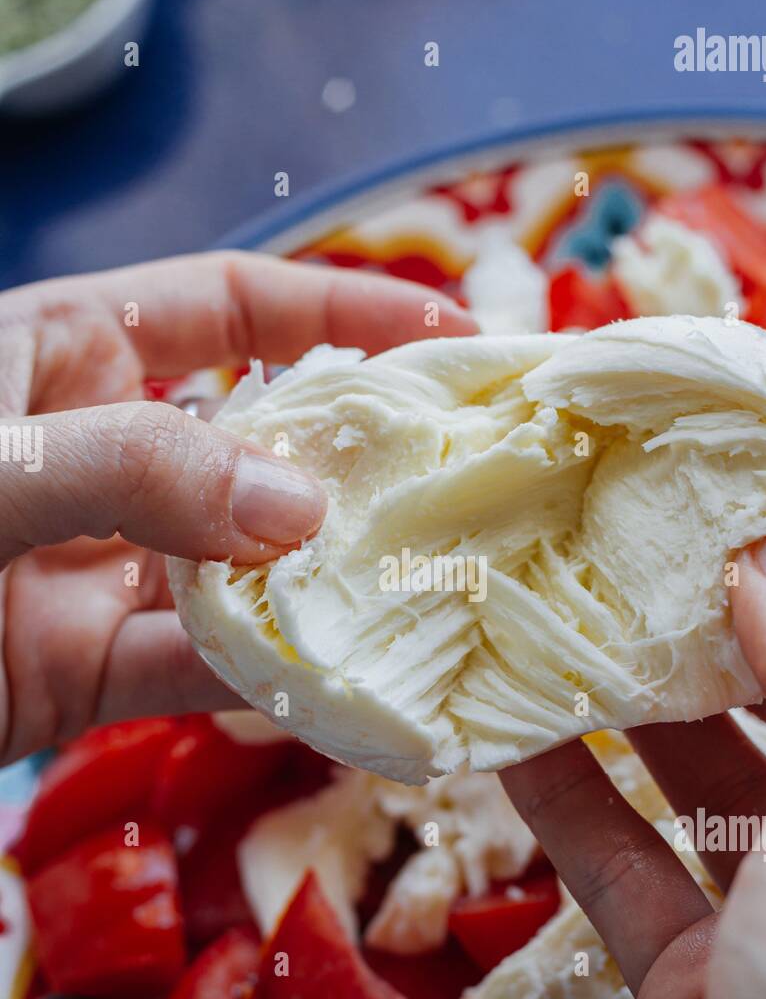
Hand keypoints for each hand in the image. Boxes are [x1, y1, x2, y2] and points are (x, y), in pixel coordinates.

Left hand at [0, 252, 474, 762]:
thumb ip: (137, 469)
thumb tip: (302, 509)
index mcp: (59, 356)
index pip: (231, 307)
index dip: (343, 312)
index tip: (449, 335)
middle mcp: (96, 458)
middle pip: (260, 446)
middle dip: (362, 462)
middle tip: (473, 484)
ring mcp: (95, 572)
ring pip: (242, 573)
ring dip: (329, 590)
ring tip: (435, 598)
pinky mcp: (84, 678)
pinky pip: (200, 674)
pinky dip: (270, 685)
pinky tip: (350, 691)